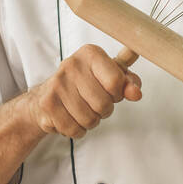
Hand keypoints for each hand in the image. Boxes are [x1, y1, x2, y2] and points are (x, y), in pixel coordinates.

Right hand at [23, 44, 142, 138]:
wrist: (47, 94)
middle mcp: (72, 64)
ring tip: (82, 110)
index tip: (111, 92)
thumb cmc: (86, 84)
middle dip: (104, 111)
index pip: (116, 82)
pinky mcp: (47, 103)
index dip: (118, 94)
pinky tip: (71, 118)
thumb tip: (136, 93)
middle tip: (95, 104)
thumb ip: (129, 82)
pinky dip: (77, 130)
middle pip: (104, 104)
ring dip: (91, 121)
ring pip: (89, 119)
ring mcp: (57, 84)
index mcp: (90, 53)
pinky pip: (73, 129)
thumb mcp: (111, 77)